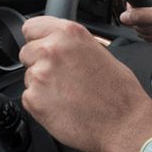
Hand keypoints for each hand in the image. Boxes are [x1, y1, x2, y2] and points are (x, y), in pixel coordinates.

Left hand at [19, 16, 151, 151]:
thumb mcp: (99, 51)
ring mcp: (40, 75)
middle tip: (62, 78)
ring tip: (68, 95)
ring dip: (41, 85)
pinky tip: (63, 107)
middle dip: (38, 64)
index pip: (31, 27)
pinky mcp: (34, 100)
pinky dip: (41, 104)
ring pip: (28, 76)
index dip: (37, 40)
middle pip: (26, 52)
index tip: (42, 48)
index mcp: (68, 33)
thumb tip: (56, 43)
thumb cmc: (119, 92)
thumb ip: (71, 44)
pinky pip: (29, 98)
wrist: (125, 124)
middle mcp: (51, 50)